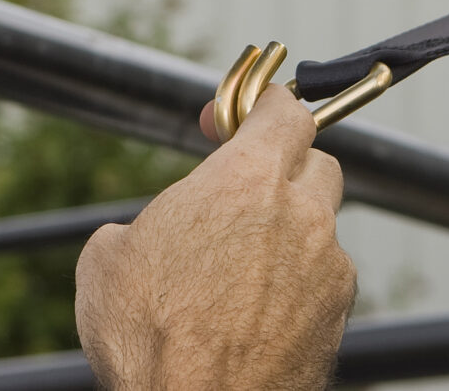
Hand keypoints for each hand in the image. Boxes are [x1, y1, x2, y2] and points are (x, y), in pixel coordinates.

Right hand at [76, 86, 355, 390]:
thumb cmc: (149, 339)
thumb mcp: (109, 258)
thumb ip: (144, 221)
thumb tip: (139, 235)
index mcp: (246, 180)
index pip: (285, 112)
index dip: (263, 108)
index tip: (241, 118)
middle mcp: (300, 214)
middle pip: (316, 163)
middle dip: (286, 169)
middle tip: (244, 192)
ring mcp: (328, 267)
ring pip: (320, 227)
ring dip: (290, 234)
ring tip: (239, 271)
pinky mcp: (338, 316)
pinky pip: (323, 279)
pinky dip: (297, 285)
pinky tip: (255, 312)